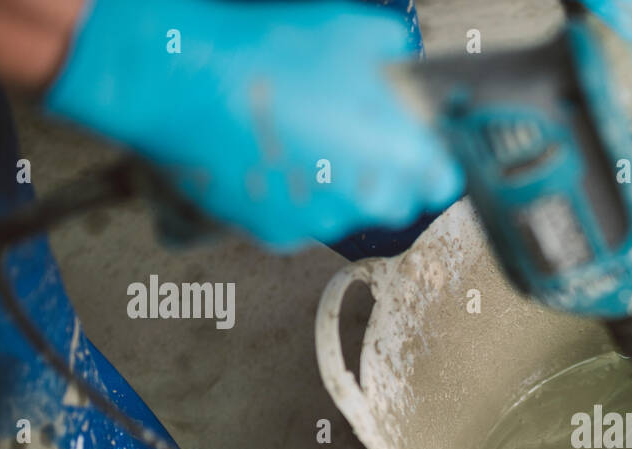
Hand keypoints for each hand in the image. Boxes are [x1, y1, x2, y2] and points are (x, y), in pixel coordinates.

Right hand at [44, 0, 462, 249]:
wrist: (189, 82)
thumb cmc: (275, 53)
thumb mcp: (356, 29)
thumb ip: (394, 53)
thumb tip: (400, 60)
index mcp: (401, 159)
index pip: (442, 182)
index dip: (428, 159)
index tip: (411, 140)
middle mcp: (367, 202)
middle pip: (394, 202)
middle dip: (382, 174)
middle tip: (351, 132)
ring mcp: (320, 224)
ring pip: (341, 212)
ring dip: (331, 184)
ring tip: (297, 136)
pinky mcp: (274, 235)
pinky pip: (296, 219)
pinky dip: (288, 196)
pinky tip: (266, 156)